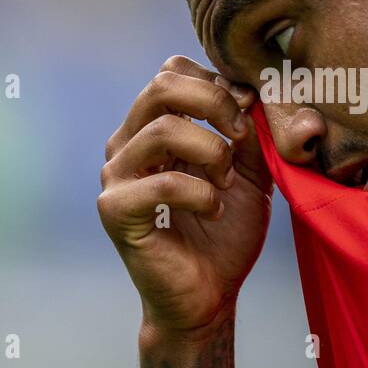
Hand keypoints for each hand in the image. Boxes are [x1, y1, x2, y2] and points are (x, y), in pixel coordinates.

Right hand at [98, 56, 271, 335]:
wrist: (208, 296)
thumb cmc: (225, 232)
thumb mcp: (250, 171)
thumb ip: (250, 130)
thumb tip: (252, 92)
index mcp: (154, 125)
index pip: (173, 70)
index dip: (218, 83)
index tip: (249, 116)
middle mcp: (127, 143)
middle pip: (162, 84)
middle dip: (215, 103)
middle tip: (242, 136)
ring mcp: (116, 175)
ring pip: (162, 129)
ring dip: (212, 152)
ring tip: (225, 182)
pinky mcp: (115, 211)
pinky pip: (163, 183)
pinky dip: (202, 194)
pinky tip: (214, 211)